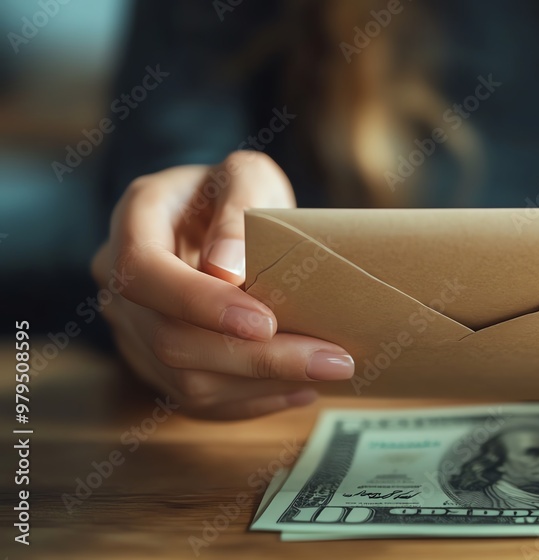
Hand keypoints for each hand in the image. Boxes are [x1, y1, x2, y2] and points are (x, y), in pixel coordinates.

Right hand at [91, 151, 354, 419]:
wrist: (218, 219)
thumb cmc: (236, 191)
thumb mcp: (245, 175)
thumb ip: (238, 205)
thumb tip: (227, 269)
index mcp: (133, 224)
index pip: (144, 274)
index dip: (200, 304)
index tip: (267, 322)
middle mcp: (120, 286)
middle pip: (171, 341)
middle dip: (257, 358)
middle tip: (335, 360)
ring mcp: (134, 332)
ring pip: (186, 382)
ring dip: (265, 384)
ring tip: (330, 370)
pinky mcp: (158, 367)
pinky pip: (199, 402)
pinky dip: (255, 401)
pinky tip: (303, 388)